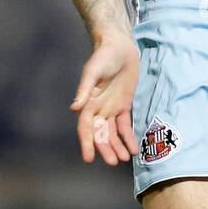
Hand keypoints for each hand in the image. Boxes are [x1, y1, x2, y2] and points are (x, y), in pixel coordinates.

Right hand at [71, 35, 140, 163]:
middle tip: (112, 162)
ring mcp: (111, 108)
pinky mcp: (124, 105)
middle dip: (105, 149)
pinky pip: (125, 125)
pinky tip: (133, 149)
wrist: (119, 46)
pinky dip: (128, 137)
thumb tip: (74, 109)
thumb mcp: (93, 71)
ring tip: (123, 159)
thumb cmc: (103, 57)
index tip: (88, 159)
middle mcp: (98, 108)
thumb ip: (84, 90)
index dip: (86, 143)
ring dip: (117, 146)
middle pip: (100, 134)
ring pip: (112, 133)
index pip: (86, 128)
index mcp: (88, 102)